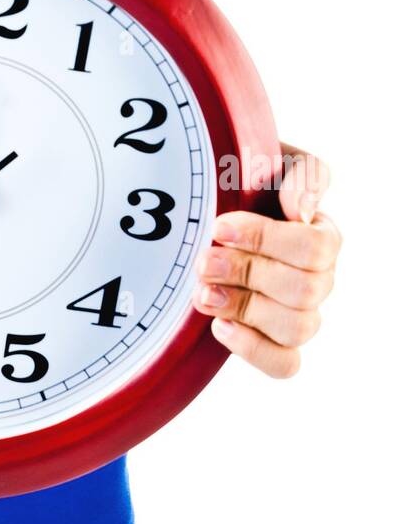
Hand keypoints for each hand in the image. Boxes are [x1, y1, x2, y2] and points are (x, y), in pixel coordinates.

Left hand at [192, 140, 340, 377]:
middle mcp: (317, 277)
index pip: (314, 249)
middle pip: (304, 292)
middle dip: (246, 274)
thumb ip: (301, 174)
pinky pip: (285, 364)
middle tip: (203, 261)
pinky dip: (253, 349)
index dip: (265, 241)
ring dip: (245, 309)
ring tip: (203, 293)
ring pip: (297, 329)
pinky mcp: (275, 341)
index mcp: (321, 233)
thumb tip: (303, 211)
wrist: (206, 206)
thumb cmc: (244, 178)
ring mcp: (298, 312)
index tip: (219, 228)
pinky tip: (219, 327)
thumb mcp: (271, 158)